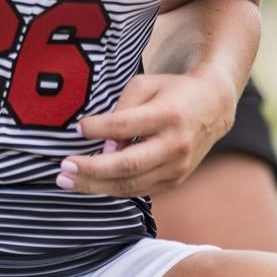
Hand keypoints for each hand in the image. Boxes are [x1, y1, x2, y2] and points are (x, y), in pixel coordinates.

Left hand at [57, 70, 236, 196]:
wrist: (212, 107)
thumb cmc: (172, 92)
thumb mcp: (145, 86)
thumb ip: (121, 111)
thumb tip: (103, 148)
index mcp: (168, 115)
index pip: (125, 126)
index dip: (97, 129)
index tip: (78, 128)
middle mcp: (175, 145)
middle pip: (126, 165)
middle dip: (90, 170)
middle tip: (63, 168)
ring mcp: (177, 168)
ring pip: (130, 185)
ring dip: (94, 186)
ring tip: (67, 180)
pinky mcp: (174, 181)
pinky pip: (138, 190)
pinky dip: (111, 189)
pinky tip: (91, 183)